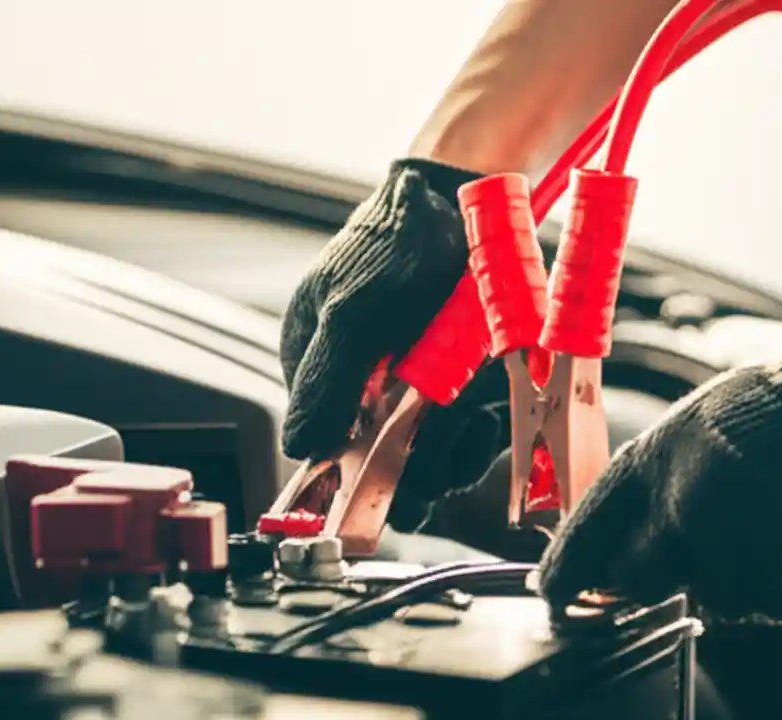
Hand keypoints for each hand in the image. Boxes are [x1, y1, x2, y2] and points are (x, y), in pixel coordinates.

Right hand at [280, 158, 509, 529]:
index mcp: (313, 371)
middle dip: (414, 463)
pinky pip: (462, 442)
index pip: (322, 452)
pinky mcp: (452, 390)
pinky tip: (484, 416)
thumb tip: (297, 446)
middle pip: (379, 468)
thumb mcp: (350, 315)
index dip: (354, 474)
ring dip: (451, 453)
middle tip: (441, 434)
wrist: (459, 204)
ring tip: (468, 418)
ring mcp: (407, 392)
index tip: (389, 470)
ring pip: (425, 462)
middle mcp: (358, 391)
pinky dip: (476, 438)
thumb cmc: (391, 247)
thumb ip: (324, 383)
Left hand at [538, 279, 781, 623]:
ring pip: (710, 598)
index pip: (585, 536)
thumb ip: (646, 487)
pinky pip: (771, 606)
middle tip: (694, 537)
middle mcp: (684, 511)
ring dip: (728, 573)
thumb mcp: (684, 430)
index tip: (551, 594)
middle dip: (652, 571)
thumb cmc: (768, 408)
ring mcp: (740, 548)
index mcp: (649, 465)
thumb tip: (612, 546)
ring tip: (760, 518)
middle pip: (636, 582)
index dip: (563, 572)